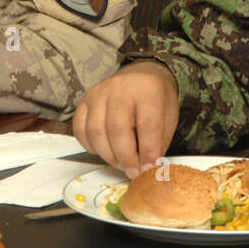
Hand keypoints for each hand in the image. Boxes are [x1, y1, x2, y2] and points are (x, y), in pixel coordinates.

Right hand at [73, 59, 179, 177]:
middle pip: (116, 128)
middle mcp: (121, 87)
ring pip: (96, 131)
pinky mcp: (85, 99)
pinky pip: (80, 128)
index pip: (147, 124)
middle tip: (133, 172)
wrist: (141, 75)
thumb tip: (147, 168)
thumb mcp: (168, 116)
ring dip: (108, 155)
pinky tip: (104, 151)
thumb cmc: (156, 99)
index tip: (149, 169)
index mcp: (148, 89)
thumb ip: (158, 141)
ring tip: (121, 164)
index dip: (148, 151)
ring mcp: (99, 92)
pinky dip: (90, 146)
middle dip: (125, 157)